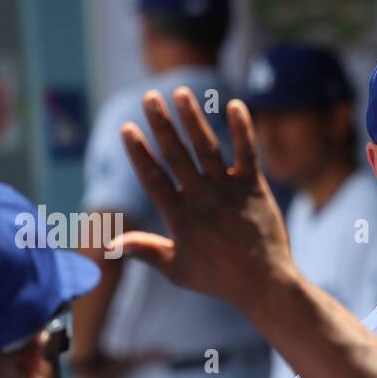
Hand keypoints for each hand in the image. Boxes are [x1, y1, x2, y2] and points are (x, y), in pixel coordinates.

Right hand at [109, 88, 294, 313]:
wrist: (265, 284)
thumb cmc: (218, 278)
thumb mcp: (177, 270)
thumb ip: (146, 251)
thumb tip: (112, 243)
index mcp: (180, 217)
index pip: (153, 179)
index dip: (139, 153)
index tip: (127, 129)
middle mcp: (203, 200)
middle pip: (176, 156)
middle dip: (161, 125)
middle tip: (150, 97)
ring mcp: (229, 192)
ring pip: (208, 149)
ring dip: (194, 120)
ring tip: (182, 93)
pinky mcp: (255, 188)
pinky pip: (249, 154)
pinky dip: (243, 130)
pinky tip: (235, 105)